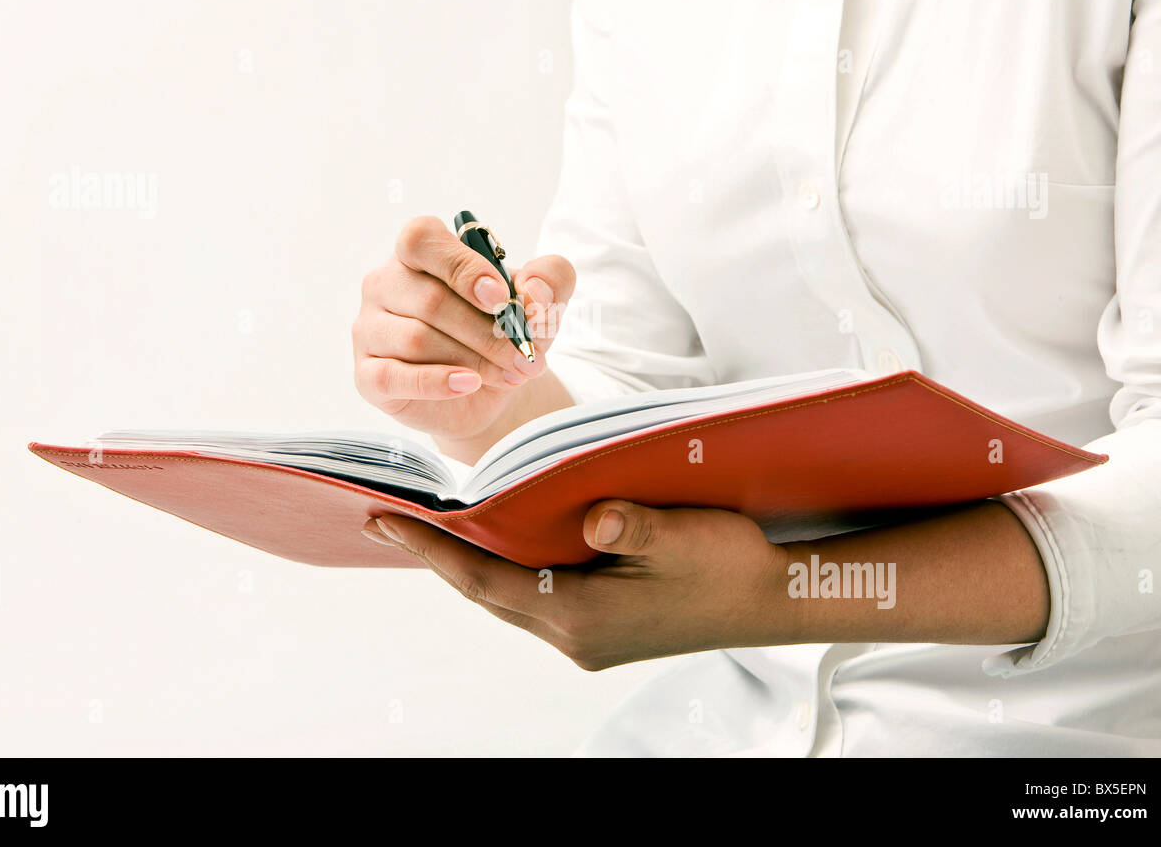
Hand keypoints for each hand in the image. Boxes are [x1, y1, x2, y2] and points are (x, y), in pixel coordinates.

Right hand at [353, 215, 574, 442]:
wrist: (488, 392)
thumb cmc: (503, 332)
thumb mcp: (541, 302)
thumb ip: (550, 279)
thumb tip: (534, 290)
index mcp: (419, 253)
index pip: (422, 240)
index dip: (461, 267)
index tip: (501, 298)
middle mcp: (385, 284)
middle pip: (430, 299)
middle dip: (486, 332)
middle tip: (525, 356)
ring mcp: (370, 328)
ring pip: (416, 339)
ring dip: (472, 359)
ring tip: (510, 374)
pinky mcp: (368, 374)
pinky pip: (393, 376)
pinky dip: (437, 382)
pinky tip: (468, 384)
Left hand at [362, 500, 795, 669]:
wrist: (776, 602)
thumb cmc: (731, 565)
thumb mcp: (683, 536)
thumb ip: (631, 525)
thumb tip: (591, 521)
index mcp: (581, 615)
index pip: (484, 581)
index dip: (432, 551)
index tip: (384, 523)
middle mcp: (574, 636)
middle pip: (488, 593)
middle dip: (440, 557)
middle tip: (391, 522)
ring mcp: (588, 639)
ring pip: (512, 598)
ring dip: (475, 566)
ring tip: (436, 530)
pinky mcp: (604, 632)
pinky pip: (538, 598)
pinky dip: (512, 572)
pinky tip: (506, 545)